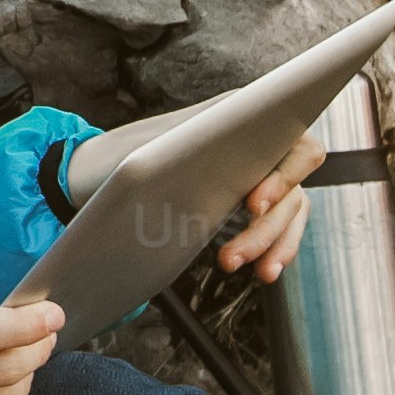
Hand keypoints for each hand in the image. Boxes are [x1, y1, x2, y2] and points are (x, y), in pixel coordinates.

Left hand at [58, 117, 330, 288]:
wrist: (100, 173)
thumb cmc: (127, 155)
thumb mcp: (152, 153)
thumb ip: (182, 159)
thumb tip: (197, 178)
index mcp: (244, 120)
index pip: (295, 147)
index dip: (282, 177)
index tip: (251, 205)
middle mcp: (264, 147)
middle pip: (291, 190)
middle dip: (265, 228)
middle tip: (229, 257)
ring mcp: (265, 177)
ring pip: (289, 214)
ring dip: (272, 246)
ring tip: (256, 273)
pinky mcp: (259, 207)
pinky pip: (282, 231)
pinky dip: (275, 252)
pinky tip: (264, 272)